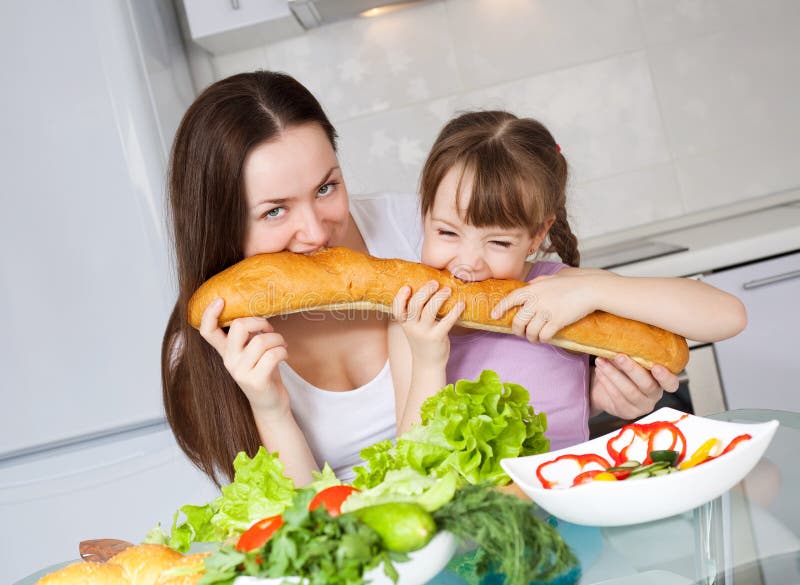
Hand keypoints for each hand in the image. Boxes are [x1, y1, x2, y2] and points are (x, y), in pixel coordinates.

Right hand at [199, 298, 289, 415]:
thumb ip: (248, 335)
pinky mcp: (256, 381)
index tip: (221, 300)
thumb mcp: (252, 351)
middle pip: (239, 327)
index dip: (210, 314)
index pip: (207, 331)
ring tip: (282, 345)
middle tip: (269, 329)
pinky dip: (284, 351)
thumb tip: (255, 311)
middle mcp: (229, 361)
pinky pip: (273, 354)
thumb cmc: (264, 370)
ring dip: (278, 338)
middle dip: (260, 321)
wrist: (270, 403)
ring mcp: (241, 372)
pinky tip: (284, 355)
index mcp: (225, 351)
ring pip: (262, 340)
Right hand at [392, 281, 464, 366]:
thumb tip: (429, 289)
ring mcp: (424, 333)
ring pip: (429, 310)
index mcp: (404, 323)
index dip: (400, 297)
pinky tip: (461, 304)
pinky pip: (446, 321)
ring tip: (448, 290)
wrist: (428, 364)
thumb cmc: (422, 340)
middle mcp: (412, 328)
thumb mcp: (414, 327)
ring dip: (439, 297)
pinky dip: (455, 311)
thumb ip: (416, 313)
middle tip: (435, 283)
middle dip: (425, 291)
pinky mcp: (437, 338)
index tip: (408, 286)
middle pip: (415, 305)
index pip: (397, 309)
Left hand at [490, 273, 595, 342]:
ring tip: (535, 337)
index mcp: (533, 289)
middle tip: (521, 333)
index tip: (494, 316)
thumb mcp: (551, 278)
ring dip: (531, 337)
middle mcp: (536, 300)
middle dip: (517, 330)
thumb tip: (528, 284)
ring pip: (530, 332)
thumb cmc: (573, 282)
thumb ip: (537, 282)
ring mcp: (546, 311)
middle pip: (518, 321)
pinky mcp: (557, 321)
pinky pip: (544, 336)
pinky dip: (543, 339)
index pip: (510, 299)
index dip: (500, 308)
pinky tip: (545, 337)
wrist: (590, 289)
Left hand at [590, 354, 680, 418]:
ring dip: (613, 374)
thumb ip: (634, 352)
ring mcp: (642, 406)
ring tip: (601, 361)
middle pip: (647, 385)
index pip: (671, 383)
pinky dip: (607, 383)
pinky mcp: (628, 412)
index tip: (656, 367)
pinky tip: (600, 371)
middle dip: (631, 369)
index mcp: (662, 381)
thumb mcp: (631, 359)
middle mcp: (655, 395)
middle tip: (618, 355)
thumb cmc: (622, 368)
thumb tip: (626, 336)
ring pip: (630, 391)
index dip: (665, 377)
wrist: (605, 386)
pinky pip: (617, 397)